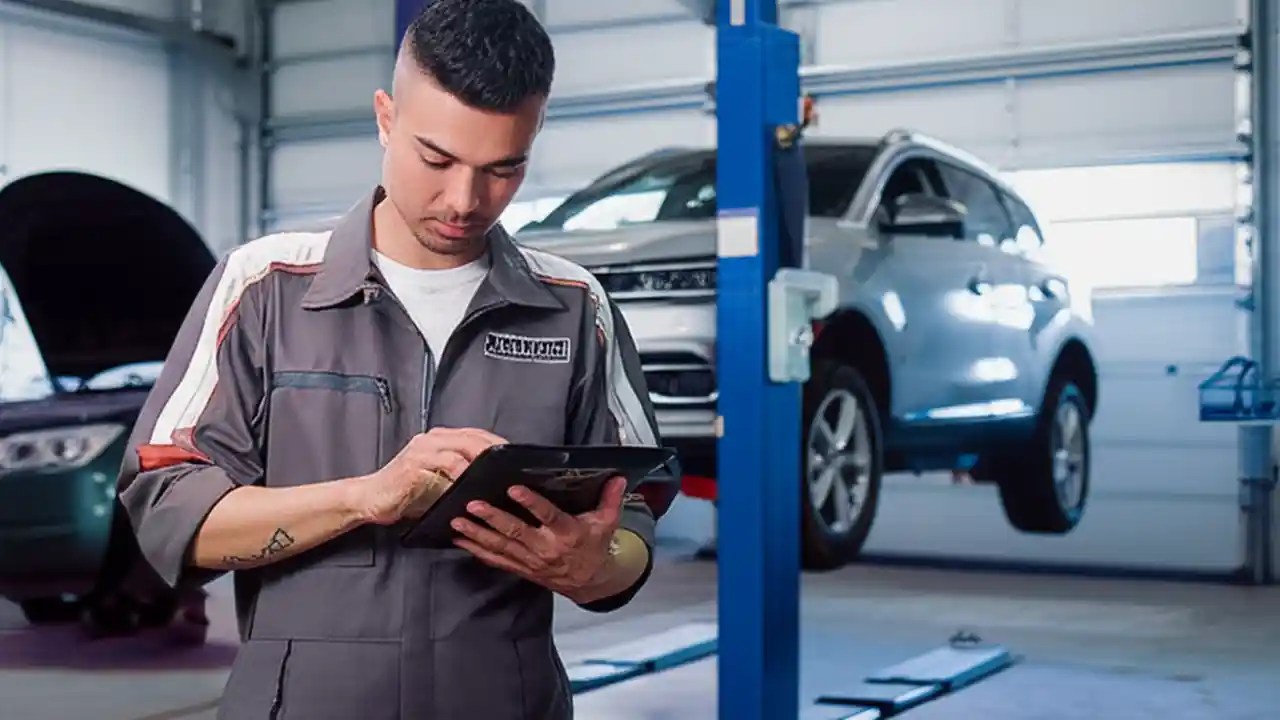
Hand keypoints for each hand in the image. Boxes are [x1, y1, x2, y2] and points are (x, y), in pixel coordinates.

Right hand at [354, 427, 506, 525]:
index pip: (477, 435)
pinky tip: (472, 480)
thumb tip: (491, 484)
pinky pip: (444, 462)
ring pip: (462, 445)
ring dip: (482, 458)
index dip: (498, 444)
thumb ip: (461, 478)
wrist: (370, 499)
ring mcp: (423, 449)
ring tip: (498, 471)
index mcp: (440, 441)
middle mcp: (432, 439)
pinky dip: (461, 470)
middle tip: (513, 464)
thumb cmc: (406, 494)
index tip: (516, 457)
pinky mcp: (414, 462)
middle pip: (473, 437)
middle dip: (495, 449)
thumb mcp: (440, 484)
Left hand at [451, 476, 626, 597]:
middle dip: (493, 518)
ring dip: (477, 534)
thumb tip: (619, 478)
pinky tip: (460, 540)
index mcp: (567, 533)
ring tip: (458, 521)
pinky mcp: (521, 568)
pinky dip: (476, 550)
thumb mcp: (607, 523)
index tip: (514, 489)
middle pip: (516, 532)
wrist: (589, 582)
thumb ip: (611, 499)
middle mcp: (546, 548)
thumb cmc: (594, 547)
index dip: (531, 503)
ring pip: (500, 546)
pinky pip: (496, 560)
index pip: (547, 516)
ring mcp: (531, 560)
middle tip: (474, 505)